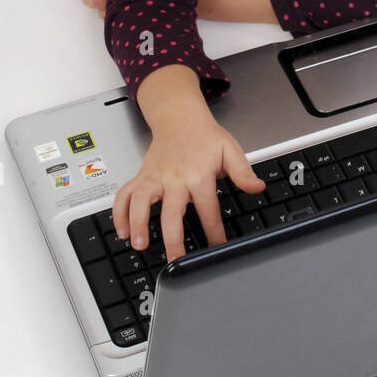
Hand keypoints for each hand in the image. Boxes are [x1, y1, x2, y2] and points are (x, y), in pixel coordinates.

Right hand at [112, 106, 265, 261]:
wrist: (180, 117)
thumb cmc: (204, 136)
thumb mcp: (230, 150)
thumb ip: (243, 172)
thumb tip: (257, 187)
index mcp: (199, 174)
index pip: (208, 209)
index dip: (214, 231)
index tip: (216, 247)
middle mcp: (174, 178)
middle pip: (171, 211)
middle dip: (172, 238)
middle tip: (174, 259)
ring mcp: (155, 178)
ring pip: (141, 201)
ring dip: (138, 222)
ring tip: (138, 244)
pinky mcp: (142, 177)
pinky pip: (125, 195)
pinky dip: (120, 212)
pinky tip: (122, 230)